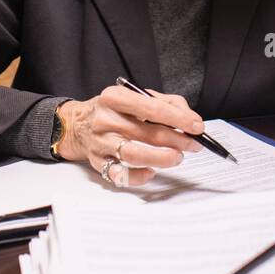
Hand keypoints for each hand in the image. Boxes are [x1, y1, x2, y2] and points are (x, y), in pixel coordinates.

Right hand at [55, 85, 204, 186]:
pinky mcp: (98, 162)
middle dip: (177, 140)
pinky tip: (152, 172)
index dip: (179, 118)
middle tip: (194, 144)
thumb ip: (164, 103)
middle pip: (147, 132)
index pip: (152, 108)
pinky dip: (139, 176)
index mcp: (115, 97)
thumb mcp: (133, 97)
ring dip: (162, 158)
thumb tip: (189, 119)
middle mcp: (105, 119)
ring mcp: (100, 142)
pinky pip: (121, 174)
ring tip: (177, 157)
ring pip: (135, 154)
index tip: (197, 126)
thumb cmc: (112, 111)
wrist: (77, 124)